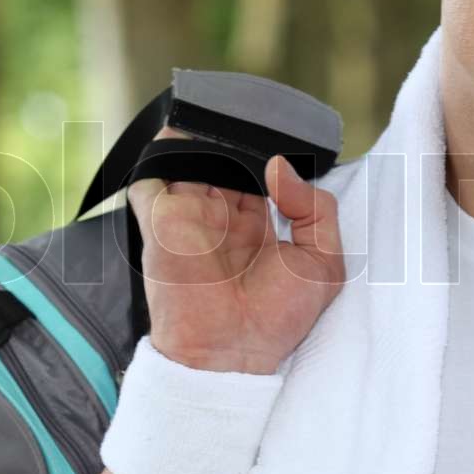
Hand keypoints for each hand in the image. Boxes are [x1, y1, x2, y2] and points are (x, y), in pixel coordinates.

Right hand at [125, 127, 345, 375]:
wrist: (230, 351)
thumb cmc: (278, 318)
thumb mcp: (323, 262)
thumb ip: (316, 208)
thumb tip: (279, 167)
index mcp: (255, 228)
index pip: (255, 175)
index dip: (265, 155)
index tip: (276, 143)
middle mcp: (219, 221)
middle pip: (220, 161)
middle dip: (232, 140)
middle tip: (247, 123)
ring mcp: (187, 219)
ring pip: (186, 160)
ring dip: (199, 139)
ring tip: (219, 125)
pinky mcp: (159, 223)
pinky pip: (150, 177)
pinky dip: (161, 155)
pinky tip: (186, 142)